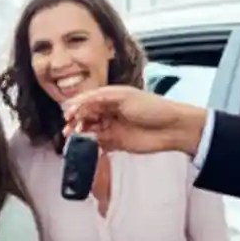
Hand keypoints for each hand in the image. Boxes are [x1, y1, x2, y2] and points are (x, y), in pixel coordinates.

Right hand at [62, 85, 205, 154]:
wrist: (171, 128)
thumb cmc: (152, 107)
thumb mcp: (125, 96)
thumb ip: (101, 98)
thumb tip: (81, 102)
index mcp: (111, 97)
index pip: (88, 100)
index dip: (77, 106)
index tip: (68, 113)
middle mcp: (110, 111)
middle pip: (86, 115)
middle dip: (75, 120)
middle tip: (68, 127)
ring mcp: (112, 127)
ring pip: (90, 129)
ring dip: (80, 132)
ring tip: (73, 136)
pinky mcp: (116, 142)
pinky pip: (98, 143)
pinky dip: (89, 143)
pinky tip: (84, 143)